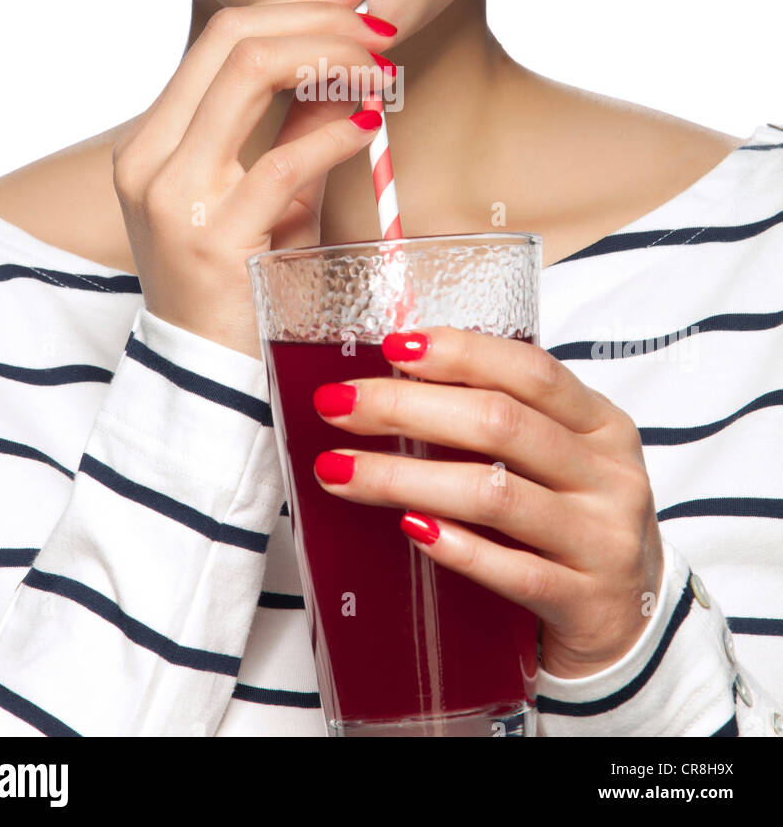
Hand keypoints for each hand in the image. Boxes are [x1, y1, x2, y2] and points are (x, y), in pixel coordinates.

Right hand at [111, 0, 396, 356]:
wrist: (210, 387)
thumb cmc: (243, 291)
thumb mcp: (272, 198)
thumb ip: (299, 127)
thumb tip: (349, 61)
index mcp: (155, 142)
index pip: (223, 35)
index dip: (296, 1)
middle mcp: (151, 159)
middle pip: (234, 37)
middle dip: (319, 17)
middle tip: (382, 27)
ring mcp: (173, 196)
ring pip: (249, 71)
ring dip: (332, 56)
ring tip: (383, 70)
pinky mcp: (212, 240)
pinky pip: (284, 160)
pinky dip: (335, 132)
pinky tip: (371, 126)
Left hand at [312, 327, 664, 678]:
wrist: (635, 626)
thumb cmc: (575, 526)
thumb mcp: (560, 461)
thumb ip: (505, 422)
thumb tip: (397, 381)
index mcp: (602, 426)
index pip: (530, 371)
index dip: (460, 353)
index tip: (392, 346)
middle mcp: (608, 476)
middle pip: (501, 424)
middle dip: (408, 408)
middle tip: (339, 405)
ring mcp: (601, 541)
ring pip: (495, 495)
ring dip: (405, 478)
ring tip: (340, 470)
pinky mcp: (585, 602)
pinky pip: (512, 571)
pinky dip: (456, 547)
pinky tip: (410, 530)